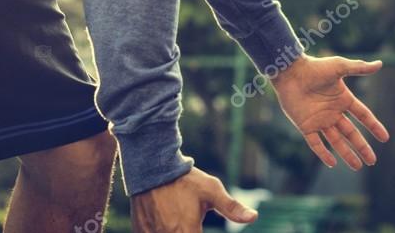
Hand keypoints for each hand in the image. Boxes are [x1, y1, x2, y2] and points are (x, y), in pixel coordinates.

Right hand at [131, 167, 256, 232]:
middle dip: (190, 232)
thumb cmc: (185, 180)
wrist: (152, 168)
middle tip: (191, 222)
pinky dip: (161, 231)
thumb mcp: (212, 191)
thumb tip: (254, 217)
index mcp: (187, 232)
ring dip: (176, 231)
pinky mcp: (140, 231)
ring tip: (181, 220)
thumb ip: (232, 208)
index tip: (200, 227)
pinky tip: (168, 221)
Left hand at [273, 55, 389, 169]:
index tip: (385, 138)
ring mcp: (320, 121)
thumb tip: (380, 64)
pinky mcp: (306, 126)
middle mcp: (334, 113)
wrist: (290, 72)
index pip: (363, 116)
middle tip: (372, 161)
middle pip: (352, 134)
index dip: (374, 126)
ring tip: (358, 167)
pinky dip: (323, 154)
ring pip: (336, 142)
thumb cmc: (315, 67)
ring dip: (347, 154)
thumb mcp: (340, 66)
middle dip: (362, 147)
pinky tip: (333, 163)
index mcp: (344, 99)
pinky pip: (316, 144)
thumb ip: (359, 68)